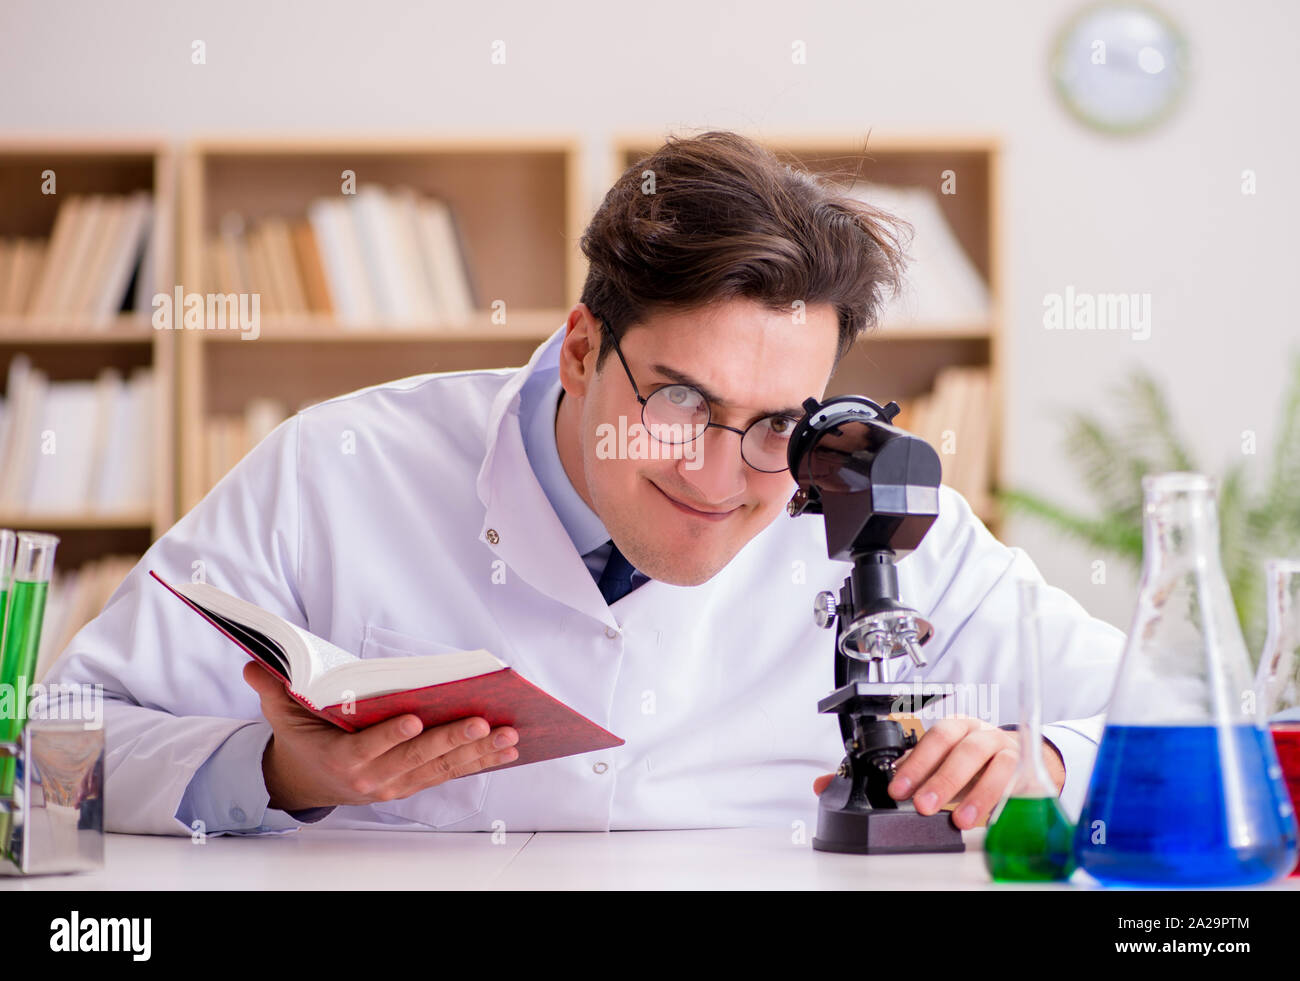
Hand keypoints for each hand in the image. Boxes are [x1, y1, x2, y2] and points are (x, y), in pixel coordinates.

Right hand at [243, 660, 518, 810]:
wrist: (306, 783)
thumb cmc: (302, 741)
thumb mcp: (282, 716)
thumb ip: (273, 689)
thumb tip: (254, 662)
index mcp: (342, 759)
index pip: (369, 748)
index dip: (392, 736)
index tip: (415, 720)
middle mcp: (374, 777)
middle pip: (417, 759)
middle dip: (452, 740)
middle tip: (481, 721)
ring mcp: (398, 784)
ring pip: (442, 768)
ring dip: (478, 752)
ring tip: (509, 735)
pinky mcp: (414, 783)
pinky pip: (451, 773)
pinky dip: (480, 761)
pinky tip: (507, 748)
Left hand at [811, 717, 1065, 829]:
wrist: (1021, 768)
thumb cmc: (970, 767)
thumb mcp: (929, 771)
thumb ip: (886, 778)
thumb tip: (824, 785)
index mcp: (948, 728)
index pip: (927, 737)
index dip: (912, 762)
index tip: (896, 788)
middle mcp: (973, 731)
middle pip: (954, 744)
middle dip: (935, 775)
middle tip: (919, 804)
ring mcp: (999, 745)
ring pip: (984, 759)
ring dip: (968, 790)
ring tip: (955, 819)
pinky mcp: (1020, 765)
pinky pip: (1010, 777)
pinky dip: (995, 797)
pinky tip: (982, 817)